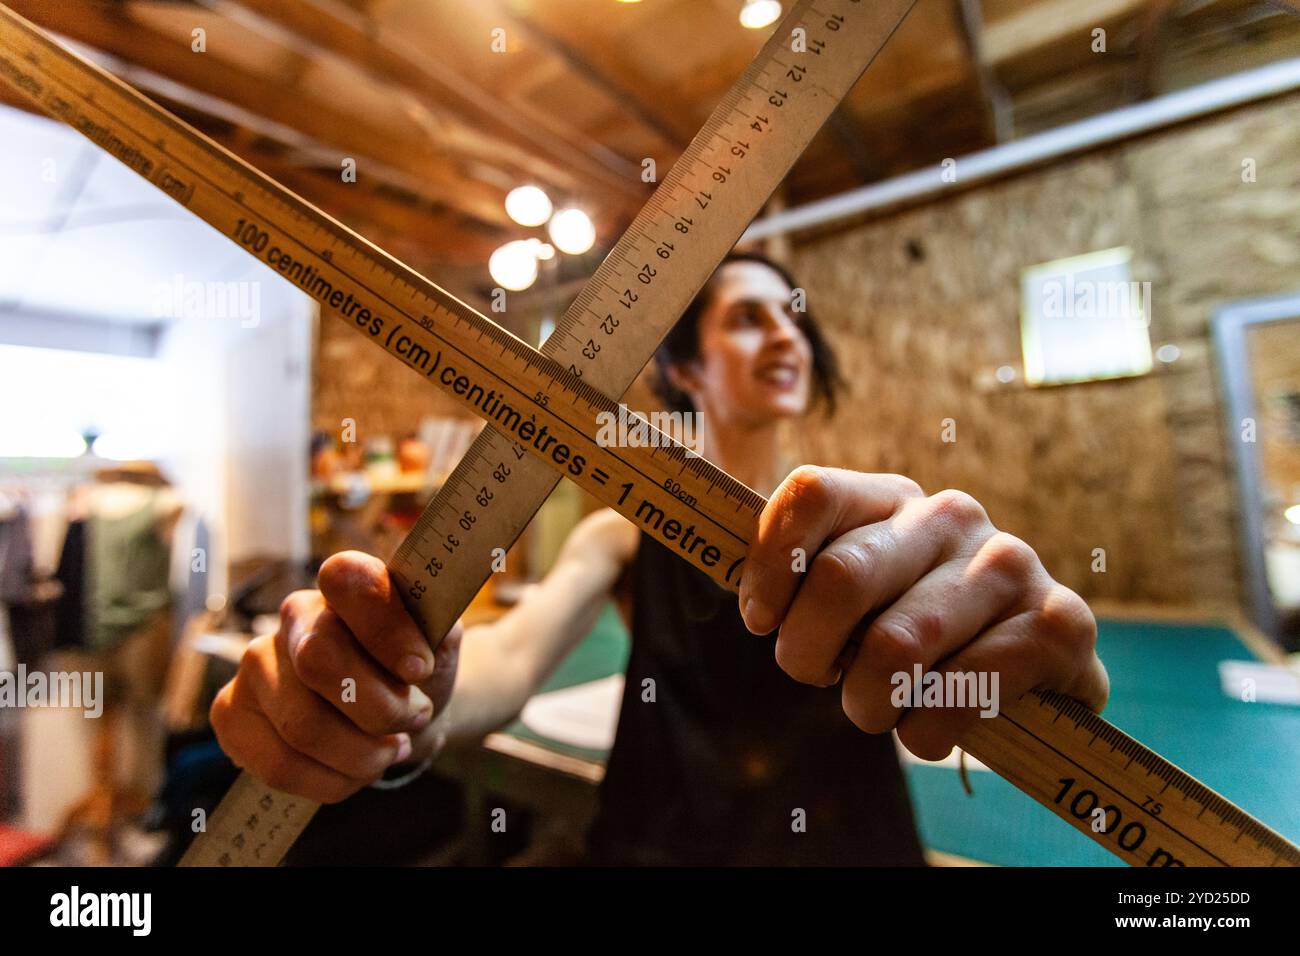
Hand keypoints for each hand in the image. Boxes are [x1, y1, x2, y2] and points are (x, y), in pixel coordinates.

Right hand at [210, 551, 460, 801]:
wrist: (400, 714)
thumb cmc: (418, 673)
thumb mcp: (441, 645)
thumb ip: (436, 635)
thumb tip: (416, 659)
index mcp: (344, 586)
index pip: (348, 580)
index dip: (386, 628)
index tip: (420, 669)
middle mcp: (292, 616)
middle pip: (320, 661)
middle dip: (381, 709)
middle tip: (413, 718)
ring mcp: (254, 664)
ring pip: (302, 727)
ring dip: (363, 755)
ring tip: (389, 750)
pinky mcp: (231, 714)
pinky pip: (278, 766)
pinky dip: (331, 782)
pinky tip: (355, 769)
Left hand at [738, 466, 1107, 760]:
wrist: (1032, 684)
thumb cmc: (916, 640)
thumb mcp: (857, 598)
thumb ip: (800, 579)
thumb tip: (738, 585)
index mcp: (892, 498)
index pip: (812, 492)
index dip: (770, 564)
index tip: (762, 621)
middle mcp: (953, 515)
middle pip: (840, 576)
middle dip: (808, 651)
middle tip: (819, 680)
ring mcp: (1009, 564)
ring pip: (894, 645)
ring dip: (869, 703)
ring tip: (881, 711)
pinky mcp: (1059, 623)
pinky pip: (957, 693)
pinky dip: (926, 732)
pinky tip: (932, 728)